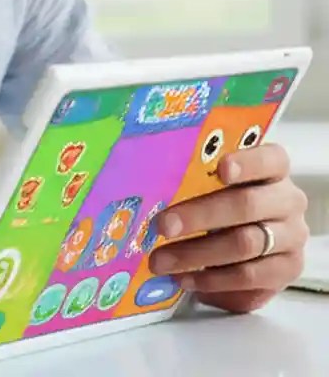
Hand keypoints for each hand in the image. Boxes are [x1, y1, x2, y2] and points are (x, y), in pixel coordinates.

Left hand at [149, 143, 309, 312]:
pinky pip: (249, 276)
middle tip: (162, 226)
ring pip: (245, 244)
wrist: (253, 246)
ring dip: (197, 254)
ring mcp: (291, 236)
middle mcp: (287, 200)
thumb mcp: (211, 189)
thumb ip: (194, 183)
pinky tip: (184, 279)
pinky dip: (212, 279)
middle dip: (200, 215)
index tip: (221, 169)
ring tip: (161, 261)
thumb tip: (148, 190)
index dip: (248, 163)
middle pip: (247, 205)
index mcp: (273, 170)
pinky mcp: (288, 268)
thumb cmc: (222, 204)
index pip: (270, 159)